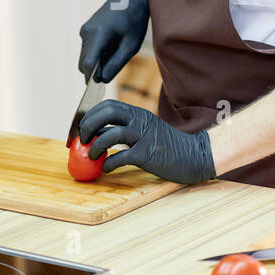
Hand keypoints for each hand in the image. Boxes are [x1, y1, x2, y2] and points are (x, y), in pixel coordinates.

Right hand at [77, 0, 149, 82]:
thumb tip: (102, 79)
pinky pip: (86, 49)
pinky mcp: (85, 30)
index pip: (88, 62)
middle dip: (95, 70)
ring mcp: (84, 30)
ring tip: (114, 51)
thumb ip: (116, 64)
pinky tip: (110, 45)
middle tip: (113, 67)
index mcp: (100, 34)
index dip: (91, 77)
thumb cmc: (134, 22)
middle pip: (83, 63)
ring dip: (96, 61)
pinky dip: (95, 54)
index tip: (97, 85)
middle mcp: (87, 32)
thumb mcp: (131, 46)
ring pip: (84, 57)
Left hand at [78, 99, 215, 184]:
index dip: (90, 115)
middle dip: (89, 126)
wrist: (192, 155)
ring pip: (111, 134)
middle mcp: (140, 121)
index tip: (82, 128)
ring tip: (92, 156)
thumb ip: (124, 129)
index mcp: (138, 113)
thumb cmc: (165, 145)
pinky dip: (109, 163)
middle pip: (107, 114)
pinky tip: (107, 168)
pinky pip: (121, 157)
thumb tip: (96, 134)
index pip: (108, 105)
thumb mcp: (145, 130)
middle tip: (83, 139)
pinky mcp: (147, 154)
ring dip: (96, 146)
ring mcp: (144, 136)